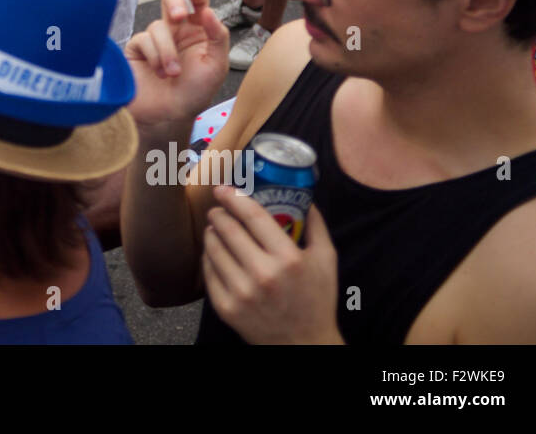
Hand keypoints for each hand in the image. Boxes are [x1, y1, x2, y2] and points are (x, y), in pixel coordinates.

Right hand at [124, 0, 229, 130]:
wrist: (167, 117)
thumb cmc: (194, 94)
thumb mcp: (216, 66)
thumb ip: (218, 37)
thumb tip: (208, 12)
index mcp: (198, 32)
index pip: (197, 3)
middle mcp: (177, 32)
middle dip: (174, 3)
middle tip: (178, 17)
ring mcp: (156, 39)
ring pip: (158, 26)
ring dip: (167, 51)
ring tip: (172, 73)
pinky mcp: (138, 49)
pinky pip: (143, 40)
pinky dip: (154, 57)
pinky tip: (159, 73)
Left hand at [202, 186, 341, 343]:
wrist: (304, 345)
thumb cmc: (316, 301)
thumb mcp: (326, 261)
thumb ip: (317, 226)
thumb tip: (305, 197)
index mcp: (289, 259)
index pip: (253, 216)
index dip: (234, 198)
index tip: (223, 189)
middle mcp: (263, 275)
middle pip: (228, 230)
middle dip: (218, 214)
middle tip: (217, 210)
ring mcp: (242, 293)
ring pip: (213, 249)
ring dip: (211, 233)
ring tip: (214, 229)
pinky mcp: (227, 308)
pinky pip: (208, 272)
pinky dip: (208, 258)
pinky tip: (214, 253)